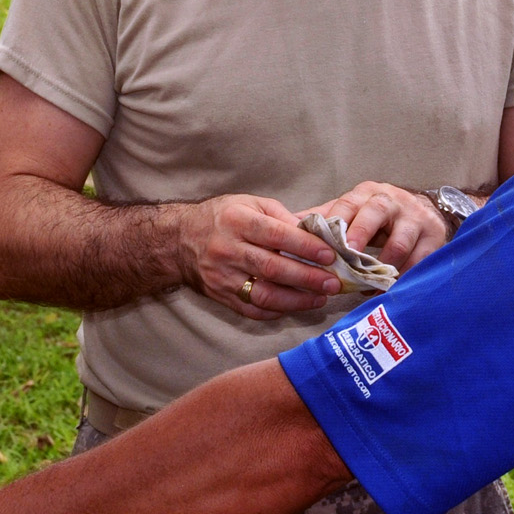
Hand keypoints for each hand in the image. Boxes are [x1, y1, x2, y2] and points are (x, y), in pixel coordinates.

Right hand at [182, 194, 339, 320]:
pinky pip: (253, 309)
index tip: (329, 255)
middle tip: (333, 282)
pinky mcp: (221, 296)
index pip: (277, 235)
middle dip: (308, 277)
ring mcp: (223, 277)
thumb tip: (314, 230)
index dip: (305, 247)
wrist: (179, 241)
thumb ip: (281, 217)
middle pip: (273, 268)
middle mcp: (228, 250)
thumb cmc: (222, 218)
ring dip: (297, 300)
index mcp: (237, 221)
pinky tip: (297, 306)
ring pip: (265, 294)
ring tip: (320, 298)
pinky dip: (278, 310)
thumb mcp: (249, 204)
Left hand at [313, 181, 452, 273]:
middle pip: (376, 213)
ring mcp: (415, 219)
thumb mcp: (353, 210)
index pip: (348, 204)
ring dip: (383, 264)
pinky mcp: (434, 238)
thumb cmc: (379, 214)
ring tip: (368, 282)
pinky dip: (403, 276)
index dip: (337, 223)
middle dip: (361, 234)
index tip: (325, 244)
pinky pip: (419, 260)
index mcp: (366, 194)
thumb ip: (324, 219)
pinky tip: (389, 287)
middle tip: (349, 256)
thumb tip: (287, 228)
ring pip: (400, 241)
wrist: (425, 209)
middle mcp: (391, 201)